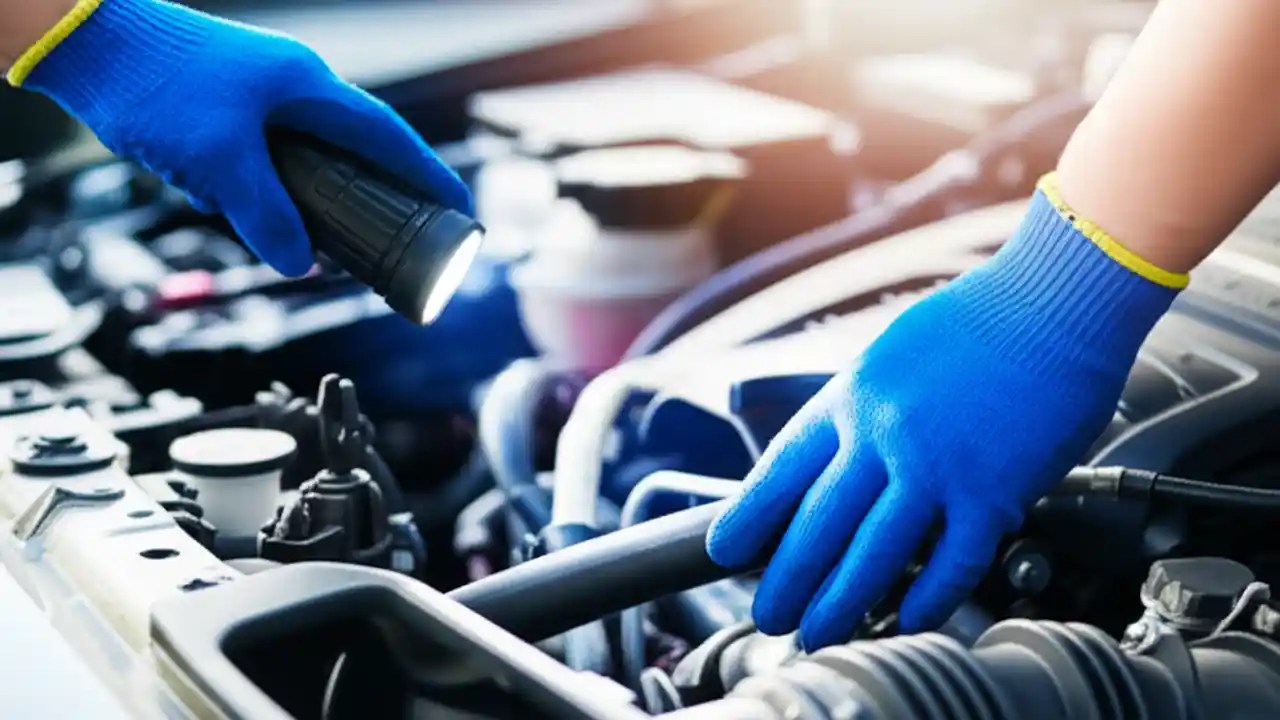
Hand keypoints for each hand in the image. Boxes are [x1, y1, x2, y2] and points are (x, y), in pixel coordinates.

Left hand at [15, 0, 469, 275]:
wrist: (89, 44)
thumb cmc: (159, 85)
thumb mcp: (220, 163)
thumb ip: (265, 216)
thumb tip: (299, 265)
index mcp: (309, 88)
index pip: (388, 137)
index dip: (428, 176)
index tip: (460, 210)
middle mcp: (293, 88)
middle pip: (357, 149)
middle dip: (378, 196)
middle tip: (403, 237)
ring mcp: (260, 96)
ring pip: (307, 158)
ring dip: (313, 196)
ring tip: (327, 237)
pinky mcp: (227, 110)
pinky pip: (264, 157)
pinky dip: (264, 187)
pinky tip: (240, 206)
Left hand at [706, 182, 1180, 649]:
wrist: (1053, 300)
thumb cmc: (979, 320)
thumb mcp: (890, 353)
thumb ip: (860, 408)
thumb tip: (836, 454)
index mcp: (851, 397)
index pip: (781, 470)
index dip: (748, 517)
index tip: (726, 551)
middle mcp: (883, 435)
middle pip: (818, 526)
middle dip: (787, 581)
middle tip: (771, 615)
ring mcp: (937, 467)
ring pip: (873, 555)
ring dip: (840, 603)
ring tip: (820, 634)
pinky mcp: (993, 491)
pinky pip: (952, 562)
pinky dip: (928, 598)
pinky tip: (909, 619)